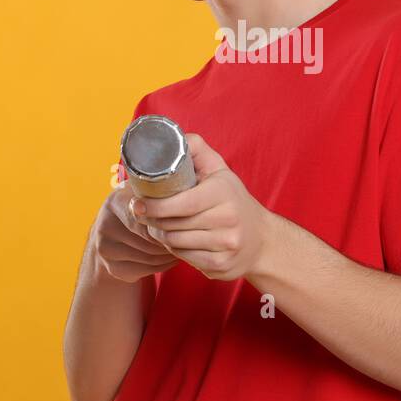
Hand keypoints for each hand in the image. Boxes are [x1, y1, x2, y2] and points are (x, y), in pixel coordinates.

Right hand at [90, 183, 179, 283]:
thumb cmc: (139, 206)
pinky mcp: (113, 268)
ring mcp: (106, 249)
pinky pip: (147, 270)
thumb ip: (160, 192)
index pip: (143, 216)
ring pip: (151, 257)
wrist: (112, 229)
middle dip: (172, 238)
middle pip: (149, 239)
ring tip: (184, 245)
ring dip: (171, 252)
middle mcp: (105, 225)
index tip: (183, 220)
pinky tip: (172, 256)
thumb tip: (189, 192)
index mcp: (115, 201)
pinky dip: (165, 264)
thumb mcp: (144, 192)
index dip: (164, 221)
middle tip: (190, 236)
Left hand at [131, 132, 273, 281]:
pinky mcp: (221, 265)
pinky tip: (177, 241)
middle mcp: (227, 218)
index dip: (154, 205)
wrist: (262, 239)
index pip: (180, 203)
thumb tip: (173, 135)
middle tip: (145, 215)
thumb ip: (196, 149)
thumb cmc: (233, 200)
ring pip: (175, 243)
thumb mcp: (220, 170)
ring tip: (159, 227)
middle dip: (153, 221)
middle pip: (173, 225)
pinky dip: (175, 250)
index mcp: (223, 192)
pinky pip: (184, 258)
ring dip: (161, 236)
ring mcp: (225, 244)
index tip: (138, 203)